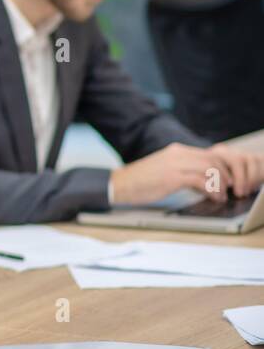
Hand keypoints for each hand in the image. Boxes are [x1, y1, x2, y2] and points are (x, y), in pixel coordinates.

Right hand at [110, 142, 263, 204]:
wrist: (119, 184)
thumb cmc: (141, 181)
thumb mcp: (165, 170)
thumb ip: (184, 170)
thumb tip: (204, 181)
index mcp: (176, 150)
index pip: (210, 154)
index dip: (223, 168)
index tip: (225, 182)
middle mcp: (177, 153)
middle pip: (214, 160)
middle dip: (226, 175)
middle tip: (228, 189)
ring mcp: (174, 164)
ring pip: (211, 169)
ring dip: (221, 184)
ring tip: (221, 195)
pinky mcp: (172, 177)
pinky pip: (201, 181)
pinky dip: (212, 190)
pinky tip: (213, 198)